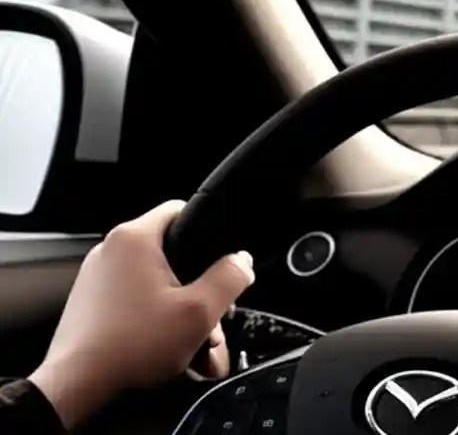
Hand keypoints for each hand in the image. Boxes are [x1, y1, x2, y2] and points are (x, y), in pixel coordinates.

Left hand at [29, 201, 254, 429]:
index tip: (221, 260)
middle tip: (210, 317)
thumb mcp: (200, 311)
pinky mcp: (89, 304)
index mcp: (133, 238)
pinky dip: (154, 318)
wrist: (77, 387)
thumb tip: (242, 261)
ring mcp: (95, 278)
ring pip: (155, 282)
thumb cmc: (133, 345)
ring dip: (179, 308)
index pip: (180, 209)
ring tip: (191, 343)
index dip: (208, 230)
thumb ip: (230, 278)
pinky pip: (134, 300)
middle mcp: (109, 251)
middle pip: (171, 254)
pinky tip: (166, 347)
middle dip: (197, 286)